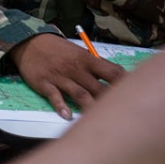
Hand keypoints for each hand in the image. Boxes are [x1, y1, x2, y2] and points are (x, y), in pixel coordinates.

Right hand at [9, 33, 125, 118]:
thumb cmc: (59, 50)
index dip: (125, 85)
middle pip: (98, 87)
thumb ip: (95, 67)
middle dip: (110, 101)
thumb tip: (117, 81)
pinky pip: (54, 96)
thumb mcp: (79, 53)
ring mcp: (60, 77)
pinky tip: (67, 116)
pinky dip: (61, 106)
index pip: (113, 72)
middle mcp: (76, 69)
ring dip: (91, 107)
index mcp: (88, 60)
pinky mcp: (45, 83)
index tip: (134, 96)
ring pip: (80, 94)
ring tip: (100, 120)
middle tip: (121, 115)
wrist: (30, 42)